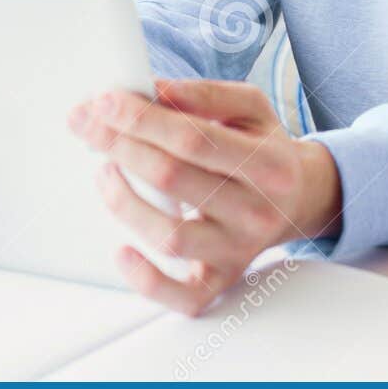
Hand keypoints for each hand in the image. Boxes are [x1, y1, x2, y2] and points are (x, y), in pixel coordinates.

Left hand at [68, 79, 341, 315]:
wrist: (300, 199)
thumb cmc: (265, 151)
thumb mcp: (250, 109)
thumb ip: (204, 94)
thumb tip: (153, 91)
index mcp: (268, 163)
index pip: (193, 138)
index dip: (142, 119)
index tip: (105, 101)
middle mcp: (256, 210)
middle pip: (173, 178)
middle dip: (119, 146)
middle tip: (88, 124)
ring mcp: (238, 250)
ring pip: (171, 235)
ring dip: (123, 201)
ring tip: (105, 171)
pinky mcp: (221, 281)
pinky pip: (182, 297)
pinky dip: (146, 279)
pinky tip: (122, 249)